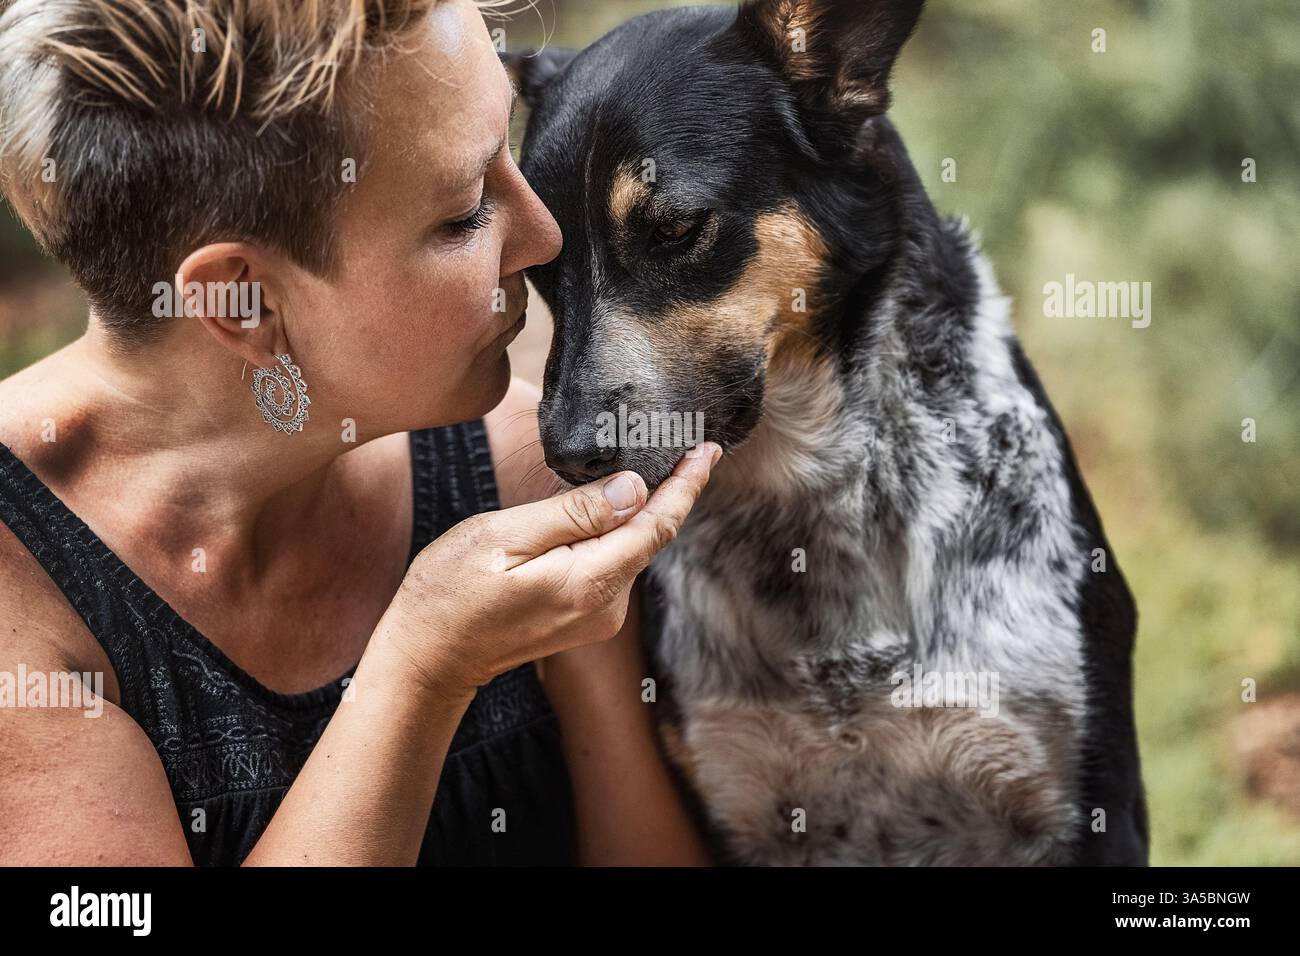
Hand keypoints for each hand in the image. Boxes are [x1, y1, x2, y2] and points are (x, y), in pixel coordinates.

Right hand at [381, 443, 720, 697]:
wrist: (428, 656)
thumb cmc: (451, 592)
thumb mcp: (505, 536)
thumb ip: (573, 514)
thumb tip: (633, 488)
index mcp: (590, 583)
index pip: (657, 526)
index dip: (686, 485)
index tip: (707, 449)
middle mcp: (606, 607)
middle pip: (651, 537)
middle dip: (669, 491)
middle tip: (683, 441)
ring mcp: (598, 617)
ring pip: (633, 550)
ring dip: (643, 510)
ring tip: (654, 462)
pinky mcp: (586, 618)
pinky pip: (615, 564)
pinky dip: (621, 533)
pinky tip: (615, 506)